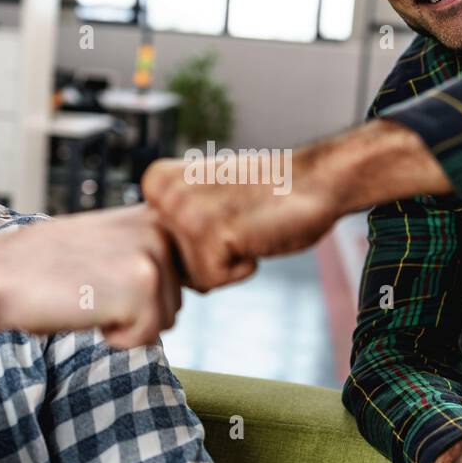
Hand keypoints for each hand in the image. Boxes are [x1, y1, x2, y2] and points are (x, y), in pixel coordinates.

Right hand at [0, 205, 181, 348]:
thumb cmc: (47, 269)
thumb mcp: (107, 242)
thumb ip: (146, 249)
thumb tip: (192, 278)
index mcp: (152, 215)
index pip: (182, 274)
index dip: (143, 293)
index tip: (106, 280)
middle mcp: (159, 228)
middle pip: (176, 301)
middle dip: (136, 310)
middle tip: (90, 287)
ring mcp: (153, 255)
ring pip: (166, 321)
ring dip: (126, 323)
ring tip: (88, 295)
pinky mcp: (144, 287)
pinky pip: (147, 338)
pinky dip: (116, 339)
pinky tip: (86, 311)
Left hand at [141, 155, 340, 291]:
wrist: (312, 181)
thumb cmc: (264, 194)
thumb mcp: (200, 198)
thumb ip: (169, 222)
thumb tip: (149, 262)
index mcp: (155, 182)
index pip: (157, 250)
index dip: (195, 247)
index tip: (220, 216)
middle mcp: (162, 194)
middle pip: (170, 267)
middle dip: (207, 258)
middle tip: (236, 221)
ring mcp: (184, 213)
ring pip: (192, 278)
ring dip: (225, 263)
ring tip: (245, 226)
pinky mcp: (209, 233)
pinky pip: (214, 281)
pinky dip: (241, 269)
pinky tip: (254, 236)